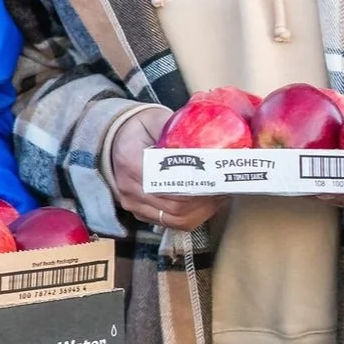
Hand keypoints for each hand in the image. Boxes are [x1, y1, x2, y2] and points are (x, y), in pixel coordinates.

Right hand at [109, 105, 230, 232]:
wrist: (119, 139)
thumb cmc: (140, 129)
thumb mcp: (157, 120)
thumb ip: (178, 131)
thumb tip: (208, 141)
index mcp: (131, 161)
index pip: (167, 184)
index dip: (195, 185)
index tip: (215, 178)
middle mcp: (128, 187)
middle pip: (175, 205)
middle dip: (204, 199)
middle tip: (224, 187)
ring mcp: (132, 203)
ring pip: (175, 219)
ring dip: (201, 210)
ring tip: (218, 196)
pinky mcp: (139, 212)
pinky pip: (170, 223)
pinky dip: (191, 216)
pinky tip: (205, 204)